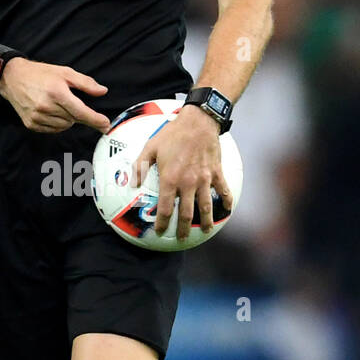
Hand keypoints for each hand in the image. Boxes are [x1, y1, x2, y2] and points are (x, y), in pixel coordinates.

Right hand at [0, 58, 111, 132]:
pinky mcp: (31, 124)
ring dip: (67, 118)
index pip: (81, 112)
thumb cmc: (40, 74)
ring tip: (58, 104)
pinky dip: (57, 123)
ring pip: (64, 126)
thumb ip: (85, 83)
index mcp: (57, 92)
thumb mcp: (65, 72)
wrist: (13, 78)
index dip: (96, 120)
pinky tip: (51, 111)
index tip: (105, 126)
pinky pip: (53, 130)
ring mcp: (37, 117)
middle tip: (69, 101)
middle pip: (74, 119)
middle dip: (78, 113)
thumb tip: (102, 91)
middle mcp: (46, 106)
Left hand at [131, 105, 232, 239]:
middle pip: (186, 213)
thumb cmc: (172, 133)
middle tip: (181, 238)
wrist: (198, 121)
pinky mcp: (217, 173)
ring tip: (206, 230)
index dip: (162, 223)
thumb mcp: (150, 147)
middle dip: (183, 229)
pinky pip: (223, 190)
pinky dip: (226, 200)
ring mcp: (204, 179)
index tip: (160, 231)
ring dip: (206, 220)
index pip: (165, 208)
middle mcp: (188, 183)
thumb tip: (132, 184)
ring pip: (206, 206)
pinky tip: (227, 209)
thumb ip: (140, 167)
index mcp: (170, 179)